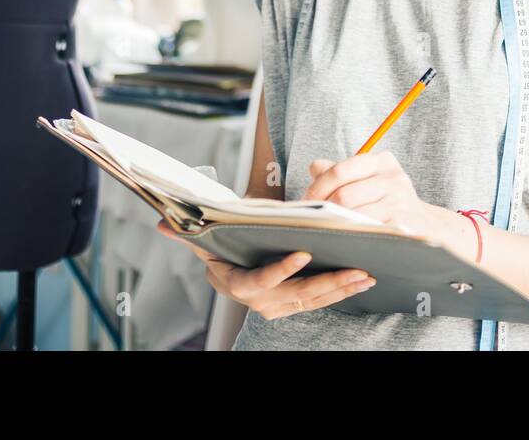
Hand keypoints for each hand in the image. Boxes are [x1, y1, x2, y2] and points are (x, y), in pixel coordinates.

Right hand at [155, 219, 375, 318]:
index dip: (280, 270)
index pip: (259, 281)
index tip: (303, 253)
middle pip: (296, 295)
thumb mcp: (205, 239)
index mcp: (237, 283)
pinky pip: (320, 301)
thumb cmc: (223, 247)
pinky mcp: (295, 305)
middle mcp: (260, 301)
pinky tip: (362, 280)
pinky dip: (342, 291)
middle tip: (354, 268)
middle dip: (328, 283)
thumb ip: (187, 233)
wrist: (229, 268)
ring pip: (314, 300)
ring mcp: (279, 306)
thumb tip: (162, 223)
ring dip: (342, 288)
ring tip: (366, 274)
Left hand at [301, 151, 433, 235]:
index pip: (339, 170)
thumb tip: (314, 168)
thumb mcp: (368, 179)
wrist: (425, 225)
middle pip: (343, 194)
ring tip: (322, 229)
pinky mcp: (401, 224)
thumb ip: (340, 171)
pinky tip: (341, 239)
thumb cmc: (388, 201)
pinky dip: (349, 235)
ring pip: (352, 214)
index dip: (317, 187)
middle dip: (321, 209)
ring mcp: (399, 201)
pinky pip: (365, 230)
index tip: (304, 201)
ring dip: (333, 225)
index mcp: (381, 161)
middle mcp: (393, 177)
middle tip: (310, 220)